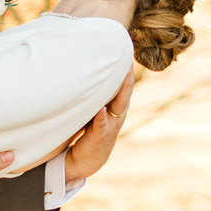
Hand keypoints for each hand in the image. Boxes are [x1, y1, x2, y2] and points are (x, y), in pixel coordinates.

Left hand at [63, 67, 131, 188]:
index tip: (123, 50)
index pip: (123, 85)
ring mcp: (110, 126)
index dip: (124, 69)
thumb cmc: (88, 131)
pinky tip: (101, 110)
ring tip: (120, 76)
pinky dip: (101, 118)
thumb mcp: (93, 110)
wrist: (85, 160)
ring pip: (118, 106)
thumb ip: (95, 95)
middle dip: (126, 76)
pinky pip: (102, 126)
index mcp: (115, 107)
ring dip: (119, 92)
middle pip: (124, 92)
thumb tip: (87, 71)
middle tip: (125, 57)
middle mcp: (116, 115)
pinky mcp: (100, 139)